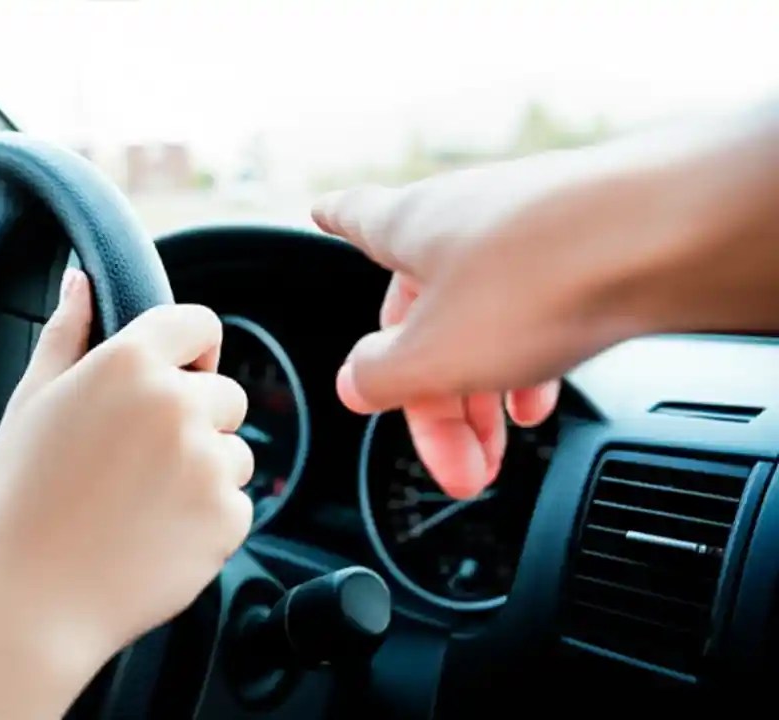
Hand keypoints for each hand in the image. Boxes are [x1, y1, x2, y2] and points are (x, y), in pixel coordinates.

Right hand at [0, 268, 253, 660]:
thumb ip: (66, 331)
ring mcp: (207, 462)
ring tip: (139, 502)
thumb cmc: (20, 500)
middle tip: (136, 460)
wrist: (29, 599)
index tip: (171, 377)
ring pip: (234, 450)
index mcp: (128, 364)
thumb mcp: (31, 401)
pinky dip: (205, 519)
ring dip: (203, 471)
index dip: (188, 351)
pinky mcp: (228, 517)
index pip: (199, 324)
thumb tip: (81, 282)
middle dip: (194, 419)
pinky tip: (153, 533)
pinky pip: (235, 504)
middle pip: (225, 391)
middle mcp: (176, 403)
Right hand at [312, 147, 657, 497]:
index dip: (337, 219)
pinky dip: (530, 358)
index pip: (355, 217)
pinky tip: (541, 398)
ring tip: (498, 451)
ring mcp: (527, 227)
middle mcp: (463, 216)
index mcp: (408, 229)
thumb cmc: (534, 279)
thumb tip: (354, 382)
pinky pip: (540, 307)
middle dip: (432, 393)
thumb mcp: (430, 356)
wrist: (662, 235)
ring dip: (482, 390)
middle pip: (426, 306)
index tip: (325, 211)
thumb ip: (380, 376)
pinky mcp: (586, 244)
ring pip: (485, 314)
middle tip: (452, 462)